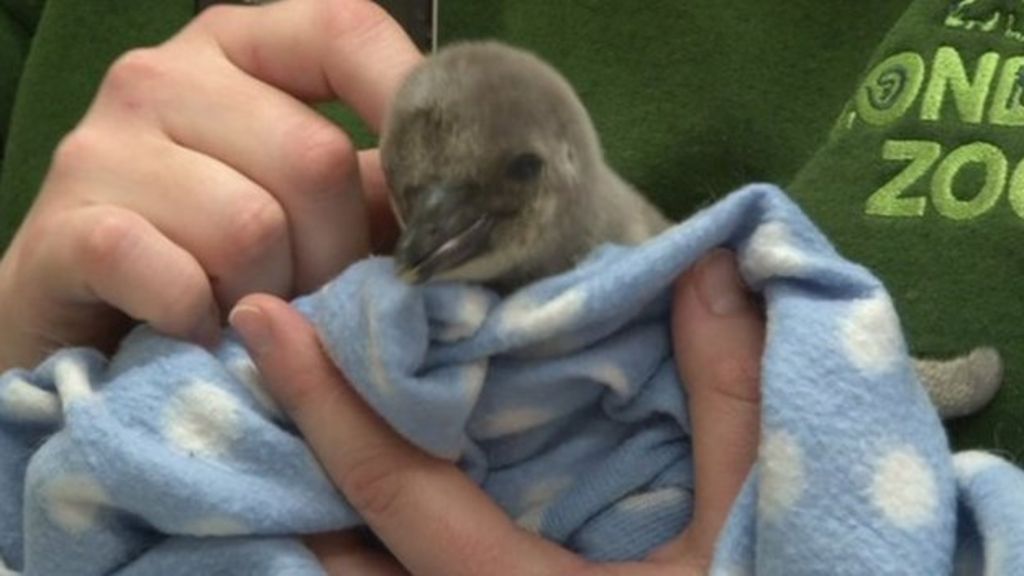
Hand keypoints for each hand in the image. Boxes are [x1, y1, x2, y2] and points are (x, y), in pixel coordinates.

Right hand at [0, 0, 416, 370]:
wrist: (90, 318)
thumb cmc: (219, 252)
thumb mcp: (313, 205)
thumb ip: (380, 187)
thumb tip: (469, 199)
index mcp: (241, 48)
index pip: (346, 32)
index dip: (411, 108)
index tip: (446, 192)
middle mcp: (165, 73)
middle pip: (314, 157)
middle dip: (339, 255)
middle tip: (318, 296)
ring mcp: (103, 144)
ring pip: (251, 227)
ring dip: (272, 298)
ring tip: (251, 313)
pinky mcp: (62, 228)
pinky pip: (176, 279)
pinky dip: (204, 322)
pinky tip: (198, 330)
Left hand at [231, 248, 763, 574]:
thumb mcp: (760, 524)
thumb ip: (732, 399)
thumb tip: (710, 264)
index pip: (392, 490)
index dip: (325, 400)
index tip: (263, 322)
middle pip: (336, 557)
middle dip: (290, 465)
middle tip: (256, 371)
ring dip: (321, 512)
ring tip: (295, 427)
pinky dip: (370, 547)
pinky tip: (381, 501)